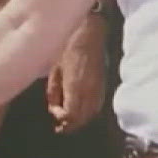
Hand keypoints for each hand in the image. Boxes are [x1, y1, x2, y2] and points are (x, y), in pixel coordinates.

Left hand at [46, 14, 106, 133]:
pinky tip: (81, 109)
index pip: (70, 115)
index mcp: (75, 86)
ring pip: (91, 115)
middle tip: (59, 124)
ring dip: (80, 120)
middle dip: (70, 124)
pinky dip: (89, 112)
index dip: (60, 118)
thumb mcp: (54, 69)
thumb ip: (53, 91)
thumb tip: (53, 108)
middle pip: (82, 119)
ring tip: (68, 118)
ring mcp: (99, 88)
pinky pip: (98, 106)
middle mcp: (90, 91)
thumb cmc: (67, 47)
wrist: (89, 33)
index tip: (53, 111)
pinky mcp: (104, 85)